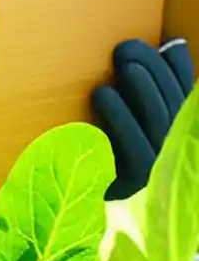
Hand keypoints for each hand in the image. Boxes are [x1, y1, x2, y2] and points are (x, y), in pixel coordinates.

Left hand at [91, 37, 193, 199]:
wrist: (75, 215)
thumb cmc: (94, 160)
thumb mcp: (118, 124)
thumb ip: (145, 91)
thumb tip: (171, 46)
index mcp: (173, 142)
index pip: (184, 101)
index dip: (179, 73)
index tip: (166, 45)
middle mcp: (173, 157)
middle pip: (173, 108)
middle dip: (155, 72)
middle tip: (127, 47)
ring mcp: (158, 173)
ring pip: (159, 124)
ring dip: (143, 89)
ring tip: (124, 63)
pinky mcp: (135, 189)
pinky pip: (134, 149)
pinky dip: (120, 118)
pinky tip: (102, 93)